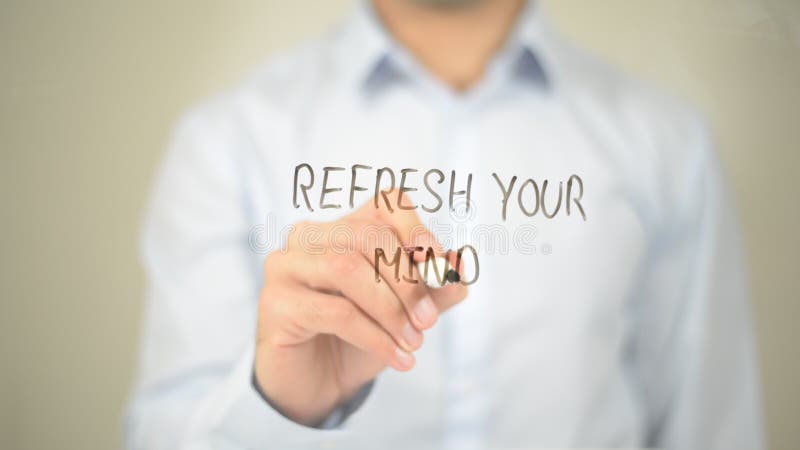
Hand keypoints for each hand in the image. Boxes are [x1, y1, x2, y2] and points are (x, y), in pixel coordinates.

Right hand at [254, 193, 467, 425]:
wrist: (317, 384)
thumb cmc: (358, 338)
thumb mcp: (404, 312)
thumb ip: (432, 289)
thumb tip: (458, 269)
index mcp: (344, 227)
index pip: (385, 203)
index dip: (416, 229)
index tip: (439, 266)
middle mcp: (310, 236)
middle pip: (367, 236)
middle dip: (407, 279)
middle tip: (428, 320)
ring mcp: (286, 266)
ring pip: (347, 268)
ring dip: (390, 309)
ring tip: (413, 340)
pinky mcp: (275, 303)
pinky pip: (334, 311)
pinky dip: (374, 336)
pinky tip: (397, 357)